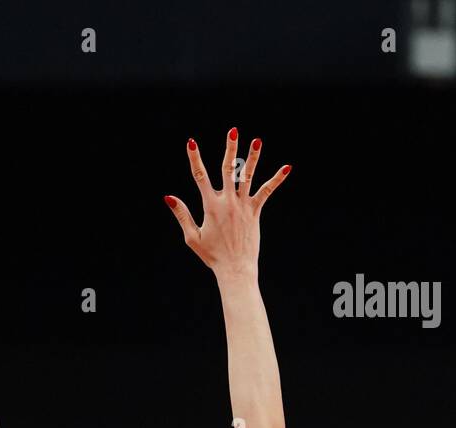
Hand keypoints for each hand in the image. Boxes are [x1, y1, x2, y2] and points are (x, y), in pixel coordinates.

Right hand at [165, 129, 289, 279]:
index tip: (191, 142)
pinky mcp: (255, 212)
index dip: (195, 158)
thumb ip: (181, 214)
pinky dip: (276, 180)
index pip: (200, 177)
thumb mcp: (192, 236)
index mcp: (210, 206)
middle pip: (227, 170)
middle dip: (230, 149)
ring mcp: (243, 206)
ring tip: (257, 140)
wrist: (235, 268)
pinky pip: (266, 192)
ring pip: (247, 176)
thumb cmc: (212, 255)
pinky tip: (287, 167)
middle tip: (232, 130)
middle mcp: (227, 202)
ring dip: (252, 157)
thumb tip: (168, 196)